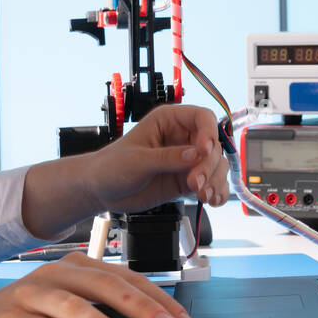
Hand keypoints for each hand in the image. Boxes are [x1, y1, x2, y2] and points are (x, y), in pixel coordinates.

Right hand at [0, 251, 198, 317]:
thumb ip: (100, 308)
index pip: (126, 278)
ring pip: (78, 306)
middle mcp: (56, 273)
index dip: (159, 297)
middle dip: (143, 307)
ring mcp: (33, 293)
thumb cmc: (23, 316)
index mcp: (75, 266)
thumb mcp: (67, 305)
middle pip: (107, 286)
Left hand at [84, 103, 227, 213]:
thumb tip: (197, 154)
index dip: (209, 132)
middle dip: (209, 165)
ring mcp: (186, 160)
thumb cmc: (112, 166)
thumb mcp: (138, 161)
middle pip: (213, 146)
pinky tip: (212, 200)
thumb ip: (168, 158)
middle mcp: (182, 138)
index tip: (205, 151)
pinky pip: (211, 183)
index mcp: (169, 121)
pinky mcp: (187, 180)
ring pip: (216, 166)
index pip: (201, 117)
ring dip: (215, 181)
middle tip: (196, 183)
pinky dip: (216, 191)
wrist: (101, 191)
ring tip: (203, 196)